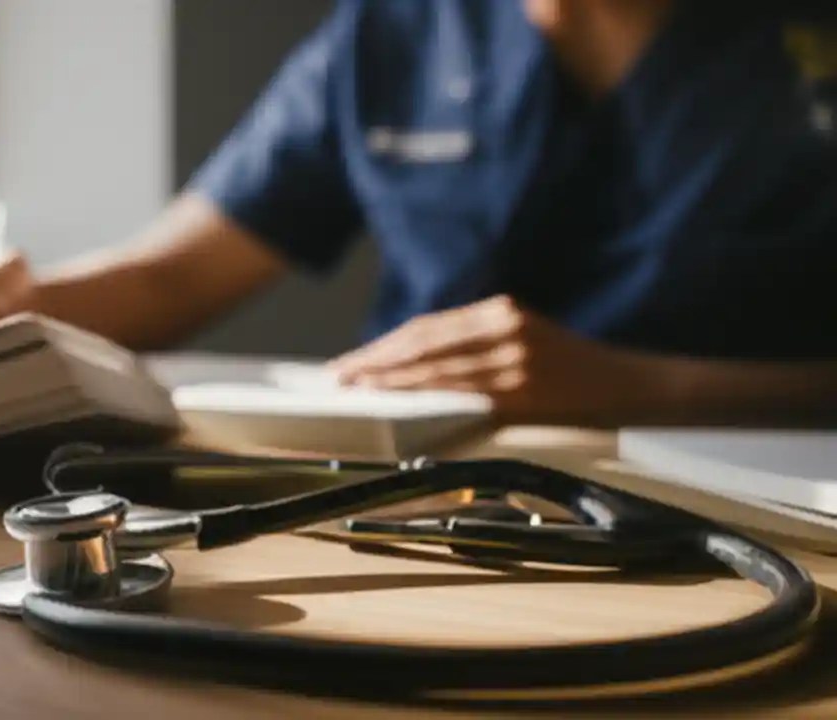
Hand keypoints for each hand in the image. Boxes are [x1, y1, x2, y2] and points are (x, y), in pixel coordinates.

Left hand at [329, 295, 658, 422]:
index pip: (427, 328)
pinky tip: (401, 401)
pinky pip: (461, 391)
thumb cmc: (571, 369)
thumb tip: (417, 364)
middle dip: (376, 360)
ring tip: (357, 390)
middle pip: (422, 342)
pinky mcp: (522, 387)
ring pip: (435, 367)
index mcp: (499, 310)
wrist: (630, 385)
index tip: (352, 360)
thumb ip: (477, 344)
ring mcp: (512, 356)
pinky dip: (425, 394)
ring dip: (390, 379)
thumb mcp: (523, 340)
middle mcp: (503, 325)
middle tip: (340, 375)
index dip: (384, 345)